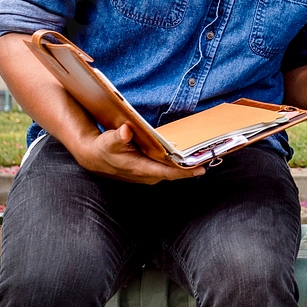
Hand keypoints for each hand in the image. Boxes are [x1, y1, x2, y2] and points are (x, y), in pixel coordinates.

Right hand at [73, 124, 204, 184]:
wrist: (95, 157)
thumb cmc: (104, 148)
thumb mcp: (108, 140)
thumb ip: (117, 137)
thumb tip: (125, 131)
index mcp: (140, 169)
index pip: (167, 173)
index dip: (185, 172)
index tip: (201, 168)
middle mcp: (147, 175)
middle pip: (174, 173)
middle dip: (191, 167)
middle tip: (211, 156)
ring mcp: (149, 175)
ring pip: (172, 172)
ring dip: (186, 166)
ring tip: (205, 155)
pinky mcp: (150, 172)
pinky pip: (168, 169)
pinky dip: (178, 164)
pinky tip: (188, 155)